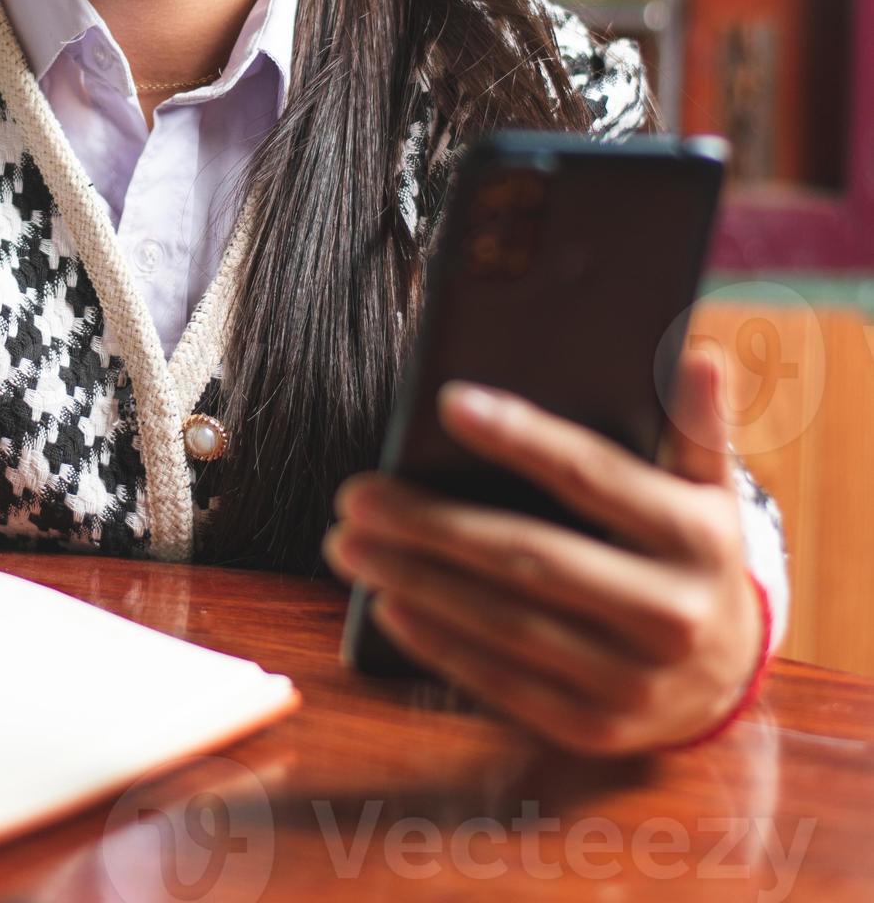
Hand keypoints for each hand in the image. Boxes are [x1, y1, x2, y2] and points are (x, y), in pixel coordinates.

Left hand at [322, 348, 766, 754]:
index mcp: (697, 535)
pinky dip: (442, 643)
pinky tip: (390, 604)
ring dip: (418, 581)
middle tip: (357, 494)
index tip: (447, 402)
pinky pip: (507, 683)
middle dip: (433, 524)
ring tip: (351, 544)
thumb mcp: (706, 482)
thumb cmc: (692, 547)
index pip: (594, 476)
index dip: (521, 437)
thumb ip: (694, 419)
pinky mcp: (598, 728)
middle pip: (532, 558)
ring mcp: (636, 680)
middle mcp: (673, 613)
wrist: (730, 668)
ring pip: (508, 623)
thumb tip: (700, 353)